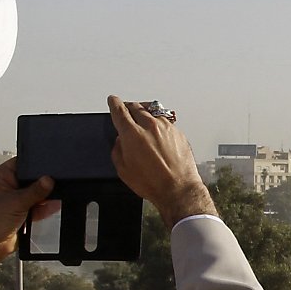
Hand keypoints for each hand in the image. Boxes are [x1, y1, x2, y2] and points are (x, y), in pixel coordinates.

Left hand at [0, 157, 56, 289]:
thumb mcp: (17, 201)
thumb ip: (35, 190)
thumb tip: (48, 180)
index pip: (18, 164)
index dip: (32, 164)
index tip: (46, 166)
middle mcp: (4, 188)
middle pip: (28, 180)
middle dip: (39, 184)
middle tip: (51, 183)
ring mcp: (13, 201)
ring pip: (33, 195)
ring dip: (42, 197)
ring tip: (53, 196)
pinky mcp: (20, 214)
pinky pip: (35, 207)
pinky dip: (43, 207)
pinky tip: (54, 205)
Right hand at [109, 96, 215, 224]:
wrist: (178, 188)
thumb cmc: (153, 183)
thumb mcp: (123, 170)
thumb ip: (118, 150)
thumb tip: (120, 141)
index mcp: (132, 134)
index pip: (119, 111)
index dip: (114, 103)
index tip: (113, 100)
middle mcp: (150, 126)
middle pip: (136, 107)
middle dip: (129, 107)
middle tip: (126, 110)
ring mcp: (166, 127)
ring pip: (152, 111)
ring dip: (145, 113)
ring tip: (142, 120)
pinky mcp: (178, 132)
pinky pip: (165, 121)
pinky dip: (158, 123)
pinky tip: (157, 131)